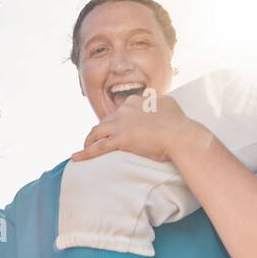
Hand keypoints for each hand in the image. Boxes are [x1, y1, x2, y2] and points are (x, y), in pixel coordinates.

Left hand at [69, 92, 202, 162]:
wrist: (180, 136)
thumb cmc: (179, 123)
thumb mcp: (169, 104)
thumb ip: (159, 101)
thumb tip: (157, 100)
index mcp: (136, 101)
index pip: (120, 110)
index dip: (116, 121)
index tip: (117, 128)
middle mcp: (125, 110)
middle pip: (105, 121)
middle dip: (101, 131)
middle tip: (100, 141)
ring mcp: (121, 125)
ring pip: (96, 132)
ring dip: (89, 140)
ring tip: (86, 148)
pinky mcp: (120, 140)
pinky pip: (97, 147)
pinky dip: (85, 153)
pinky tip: (76, 158)